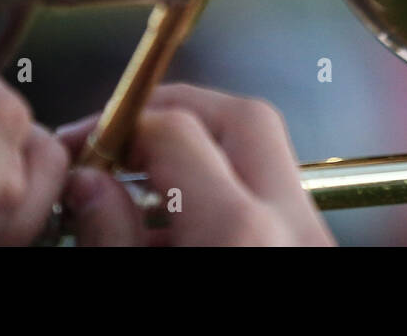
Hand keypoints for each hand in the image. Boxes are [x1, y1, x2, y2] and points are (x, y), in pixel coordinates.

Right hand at [57, 83, 336, 246]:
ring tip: (142, 188)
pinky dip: (230, 196)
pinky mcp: (322, 254)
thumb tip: (89, 185)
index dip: (119, 124)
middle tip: (122, 137)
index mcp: (238, 232)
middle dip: (179, 110)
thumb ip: (111, 237)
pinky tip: (181, 229)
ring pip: (268, 157)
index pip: (177, 129)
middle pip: (245, 118)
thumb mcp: (132, 295)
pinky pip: (278, 202)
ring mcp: (318, 240)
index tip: (84, 143)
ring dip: (205, 153)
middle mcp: (293, 226)